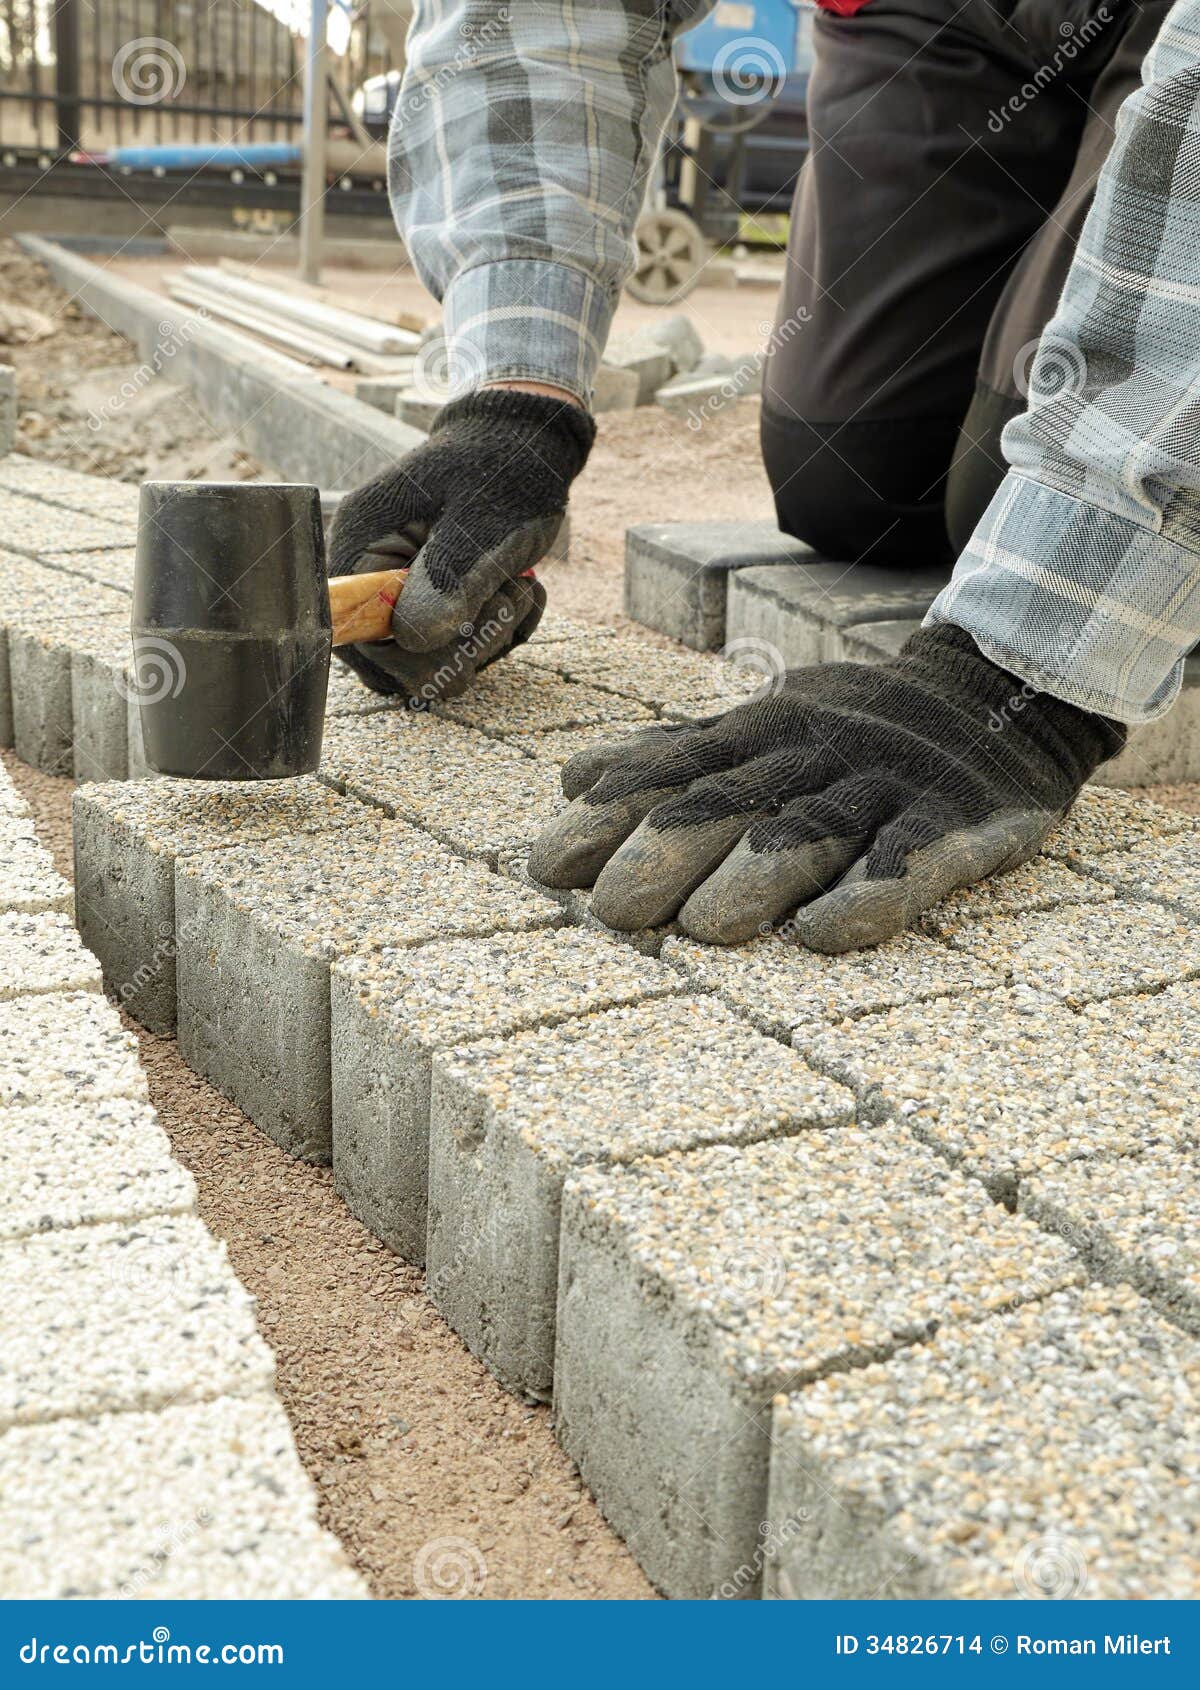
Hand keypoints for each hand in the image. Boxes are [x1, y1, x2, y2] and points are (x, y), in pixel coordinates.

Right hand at [329, 387, 594, 700]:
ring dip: (490, 634)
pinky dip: (501, 629)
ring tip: (521, 584)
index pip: (350, 631)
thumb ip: (448, 580)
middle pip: (394, 657)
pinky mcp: (437, 601)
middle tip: (508, 598)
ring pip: (434, 657)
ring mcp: (405, 589)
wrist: (529, 442)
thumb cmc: (502, 470)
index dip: (400, 658)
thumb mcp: (482, 522)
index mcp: (360, 542)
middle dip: (461, 643)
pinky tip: (525, 593)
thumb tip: (415, 641)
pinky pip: (461, 646)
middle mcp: (372, 571)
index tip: (458, 646)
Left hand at [527, 626, 1123, 951]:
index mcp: (761, 728)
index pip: (673, 770)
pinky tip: (829, 934)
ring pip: (815, 829)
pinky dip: (873, 894)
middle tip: (614, 911)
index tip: (549, 864)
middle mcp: (816, 753)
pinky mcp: (954, 822)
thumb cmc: (852, 727)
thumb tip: (571, 778)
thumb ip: (673, 756)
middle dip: (668, 852)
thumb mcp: (761, 719)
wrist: (995, 692)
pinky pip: (913, 860)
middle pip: (734, 801)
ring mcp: (886, 785)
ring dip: (757, 877)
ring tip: (703, 930)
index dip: (609, 816)